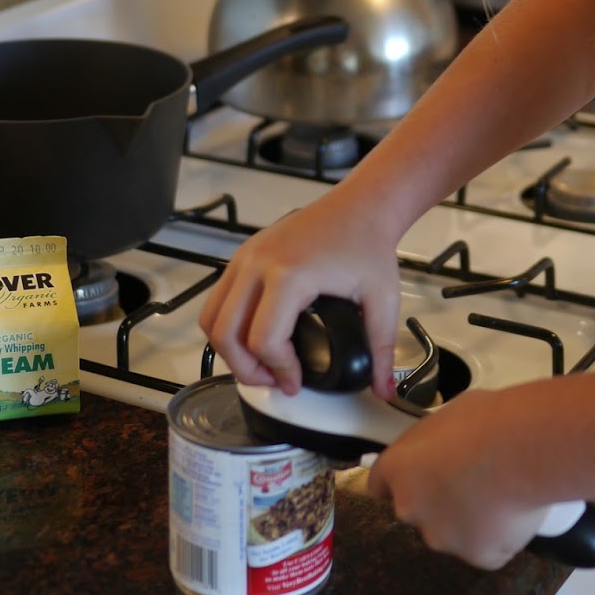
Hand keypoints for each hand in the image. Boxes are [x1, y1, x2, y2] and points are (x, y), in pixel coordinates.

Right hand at [199, 183, 402, 396]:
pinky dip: (228, 325)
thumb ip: (383, 350)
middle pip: (225, 333)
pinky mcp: (244, 254)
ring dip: (229, 349)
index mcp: (289, 274)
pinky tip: (254, 336)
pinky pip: (219, 298)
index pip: (264, 340)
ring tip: (260, 363)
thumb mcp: (383, 300)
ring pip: (212, 316)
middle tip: (271, 381)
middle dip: (245, 368)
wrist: (360, 205)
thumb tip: (383, 389)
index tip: (296, 382)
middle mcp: (258, 263)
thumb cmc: (368, 243)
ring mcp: (246, 255)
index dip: (279, 371)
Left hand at [367, 387, 548, 569]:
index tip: (421, 477)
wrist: (522, 450)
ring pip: (451, 533)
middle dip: (437, 502)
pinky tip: (514, 512)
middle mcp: (410, 509)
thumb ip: (433, 445)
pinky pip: (485, 548)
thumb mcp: (447, 418)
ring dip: (468, 521)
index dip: (403, 481)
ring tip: (501, 494)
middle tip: (471, 482)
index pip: (380, 485)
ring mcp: (441, 537)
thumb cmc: (486, 421)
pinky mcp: (476, 556)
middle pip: (417, 511)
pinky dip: (497, 536)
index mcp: (397, 469)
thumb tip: (444, 451)